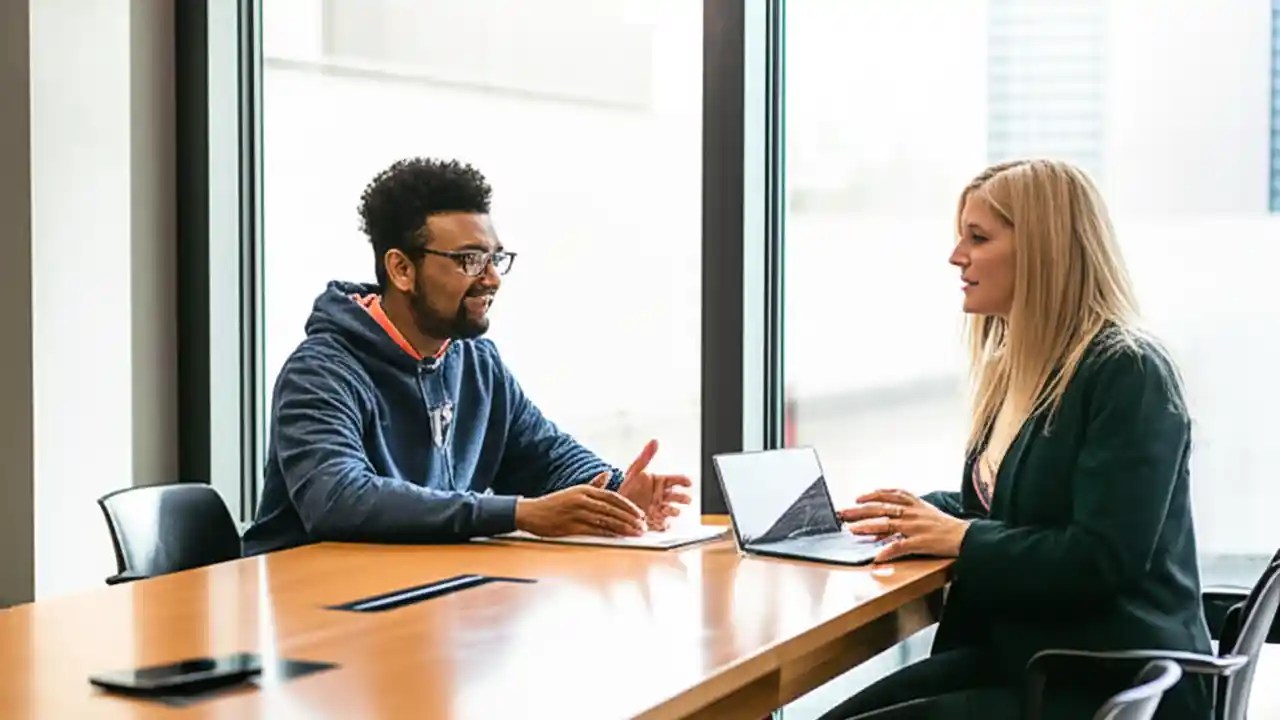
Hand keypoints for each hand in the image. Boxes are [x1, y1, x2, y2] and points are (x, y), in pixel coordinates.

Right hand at [515, 473, 645, 536]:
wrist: (531, 513)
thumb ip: (593, 484)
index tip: (640, 514)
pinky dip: (608, 534)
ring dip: (623, 528)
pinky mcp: (570, 526)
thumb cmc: (554, 503)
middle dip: (630, 518)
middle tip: (643, 526)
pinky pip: (594, 530)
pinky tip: (618, 538)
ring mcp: (576, 513)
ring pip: (606, 520)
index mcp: (585, 490)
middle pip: (612, 509)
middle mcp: (582, 499)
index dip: (628, 506)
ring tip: (635, 534)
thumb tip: (607, 474)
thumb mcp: (574, 490)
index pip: (613, 497)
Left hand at [616, 439, 692, 530]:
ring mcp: (660, 509)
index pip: (677, 480)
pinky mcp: (654, 521)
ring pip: (673, 510)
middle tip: (685, 500)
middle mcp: (662, 496)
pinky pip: (663, 524)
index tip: (688, 482)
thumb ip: (646, 456)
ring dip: (674, 511)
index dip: (684, 481)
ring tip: (670, 510)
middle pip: (678, 497)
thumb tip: (655, 441)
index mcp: (661, 483)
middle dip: (683, 499)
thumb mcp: (635, 470)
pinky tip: (662, 522)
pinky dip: (664, 524)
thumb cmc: (627, 486)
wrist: (616, 504)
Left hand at [837, 489, 970, 562]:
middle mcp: (912, 512)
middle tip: (843, 513)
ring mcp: (915, 527)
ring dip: (867, 527)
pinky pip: (901, 546)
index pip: (890, 495)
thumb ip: (909, 508)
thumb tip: (890, 512)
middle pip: (881, 509)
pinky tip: (877, 556)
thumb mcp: (927, 510)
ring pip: (886, 524)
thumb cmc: (946, 525)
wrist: (966, 536)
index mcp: (914, 504)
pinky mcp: (920, 542)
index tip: (858, 497)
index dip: (872, 495)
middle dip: (860, 511)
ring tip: (852, 530)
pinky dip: (888, 551)